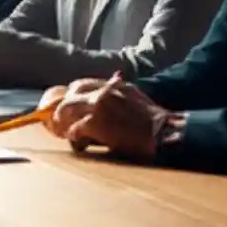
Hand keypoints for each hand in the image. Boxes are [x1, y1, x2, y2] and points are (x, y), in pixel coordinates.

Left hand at [48, 73, 168, 158]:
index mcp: (115, 85)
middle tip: (62, 118)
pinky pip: (74, 129)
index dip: (73, 95)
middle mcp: (104, 91)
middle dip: (64, 107)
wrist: (164, 133)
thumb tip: (113, 82)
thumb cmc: (155, 122)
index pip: (83, 84)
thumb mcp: (137, 98)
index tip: (70, 104)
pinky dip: (75, 138)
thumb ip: (120, 92)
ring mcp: (98, 106)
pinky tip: (80, 145)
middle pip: (72, 93)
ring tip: (66, 132)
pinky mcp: (95, 123)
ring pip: (68, 109)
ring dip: (65, 122)